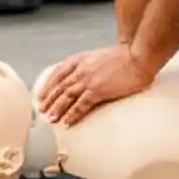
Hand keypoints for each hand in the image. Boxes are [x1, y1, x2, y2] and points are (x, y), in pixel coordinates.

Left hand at [36, 45, 155, 126]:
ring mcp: (88, 80)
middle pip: (60, 86)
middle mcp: (80, 69)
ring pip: (66, 96)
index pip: (57, 73)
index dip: (48, 85)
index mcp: (79, 60)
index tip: (42, 94)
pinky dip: (72, 114)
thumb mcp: (98, 56)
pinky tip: (67, 121)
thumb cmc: (123, 57)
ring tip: (50, 118)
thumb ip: (88, 65)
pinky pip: (81, 105)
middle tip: (41, 110)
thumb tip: (84, 76)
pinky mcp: (97, 90)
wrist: (136, 57)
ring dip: (57, 108)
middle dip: (49, 99)